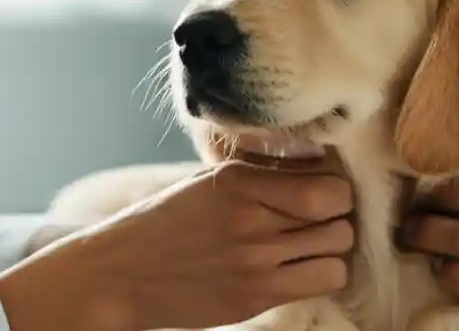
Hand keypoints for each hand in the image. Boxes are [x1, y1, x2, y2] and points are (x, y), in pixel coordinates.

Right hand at [0, 155, 355, 330]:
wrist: (120, 273)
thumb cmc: (164, 222)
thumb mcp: (208, 182)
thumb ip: (260, 173)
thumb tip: (318, 163)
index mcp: (239, 181)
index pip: (328, 186)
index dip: (335, 191)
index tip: (322, 193)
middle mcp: (251, 218)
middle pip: (338, 218)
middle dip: (336, 219)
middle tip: (316, 222)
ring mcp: (254, 261)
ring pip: (337, 253)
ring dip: (330, 249)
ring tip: (308, 246)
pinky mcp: (254, 296)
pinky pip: (322, 282)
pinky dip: (321, 274)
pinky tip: (298, 268)